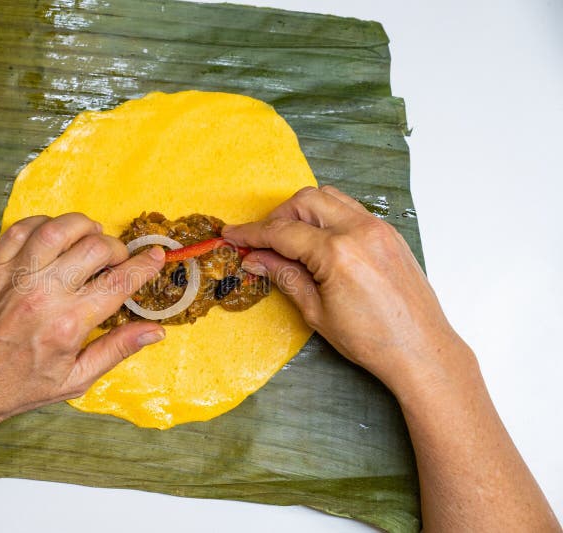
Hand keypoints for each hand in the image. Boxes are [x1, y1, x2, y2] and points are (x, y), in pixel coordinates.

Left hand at [0, 213, 165, 435]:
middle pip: (94, 248)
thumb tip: (154, 331)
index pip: (119, 282)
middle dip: (116, 248)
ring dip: (83, 226)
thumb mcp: (74, 380)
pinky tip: (53, 235)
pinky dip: (44, 224)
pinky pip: (21, 229)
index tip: (155, 255)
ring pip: (58, 229)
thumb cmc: (14, 387)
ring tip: (91, 237)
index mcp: (67, 324)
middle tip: (117, 258)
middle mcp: (41, 294)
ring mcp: (12, 276)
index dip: (144, 264)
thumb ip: (116, 350)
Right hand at [223, 185, 462, 390]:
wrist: (421, 350)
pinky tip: (319, 240)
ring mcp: (379, 228)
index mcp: (338, 253)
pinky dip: (328, 216)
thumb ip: (285, 276)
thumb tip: (256, 259)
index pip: (283, 231)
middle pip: (305, 201)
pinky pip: (351, 209)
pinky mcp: (389, 234)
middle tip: (263, 241)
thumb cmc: (371, 340)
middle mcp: (360, 231)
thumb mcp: (316, 312)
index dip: (253, 233)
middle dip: (278, 216)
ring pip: (330, 197)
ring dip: (304, 211)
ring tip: (290, 238)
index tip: (233, 235)